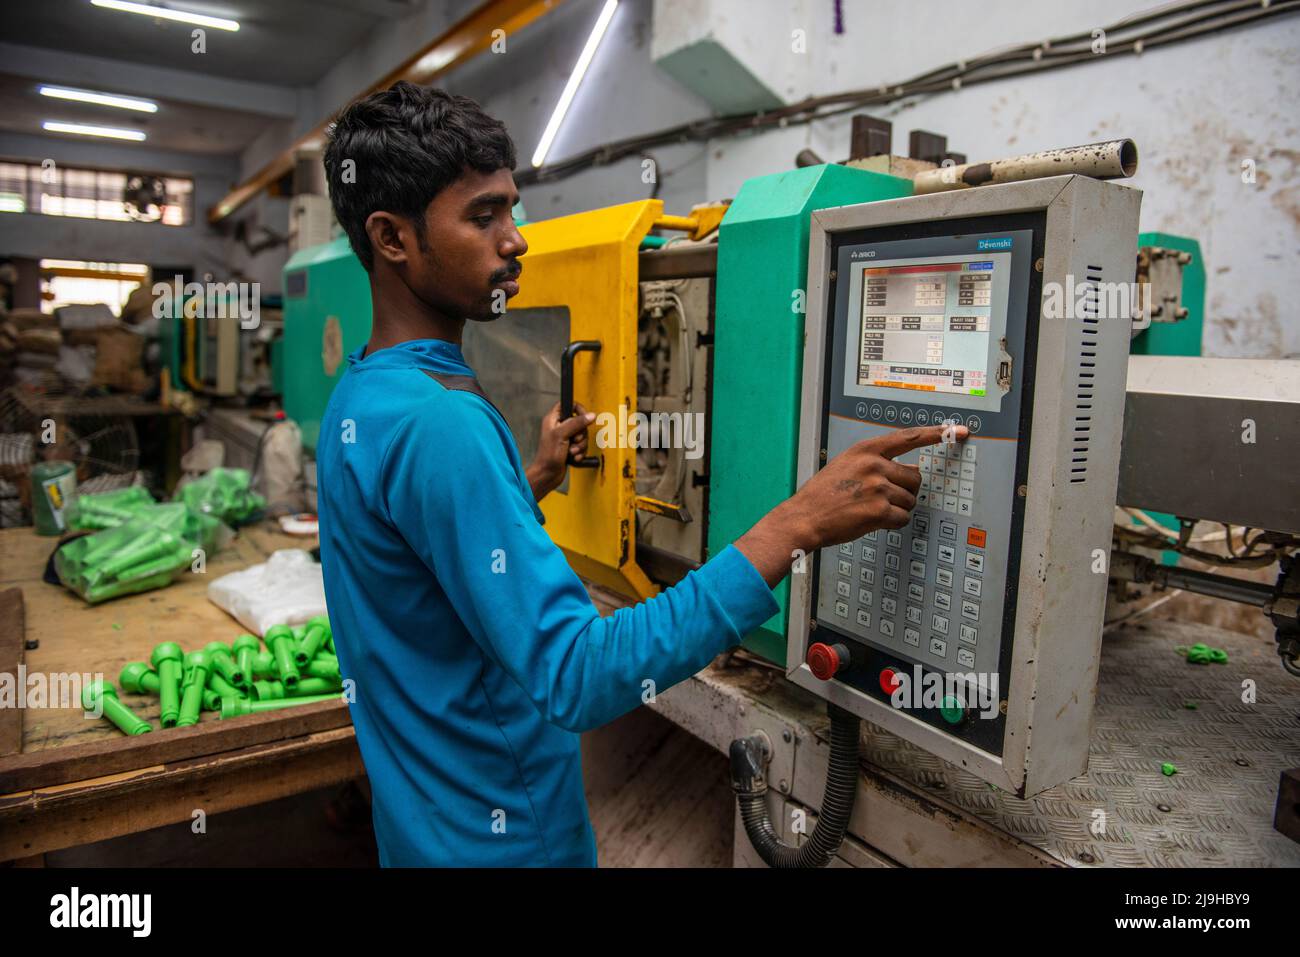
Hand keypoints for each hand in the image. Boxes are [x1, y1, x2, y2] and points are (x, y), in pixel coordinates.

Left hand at [527, 402, 594, 500]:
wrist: (547, 474)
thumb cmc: (548, 455)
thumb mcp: (562, 435)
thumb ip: (576, 423)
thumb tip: (590, 415)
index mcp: (553, 419)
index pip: (569, 405)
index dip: (579, 409)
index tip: (584, 418)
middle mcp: (559, 426)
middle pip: (580, 422)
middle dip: (580, 434)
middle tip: (574, 440)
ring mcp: (565, 437)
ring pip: (582, 435)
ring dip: (580, 445)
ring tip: (571, 451)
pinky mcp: (570, 447)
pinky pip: (582, 446)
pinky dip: (580, 452)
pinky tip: (573, 457)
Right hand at [736, 424, 967, 586]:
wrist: (804, 517)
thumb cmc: (822, 495)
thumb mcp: (846, 466)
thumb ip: (876, 463)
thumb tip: (910, 472)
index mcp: (866, 450)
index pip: (909, 438)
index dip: (936, 434)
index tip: (958, 431)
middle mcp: (874, 465)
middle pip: (914, 479)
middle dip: (905, 491)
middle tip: (882, 498)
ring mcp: (877, 487)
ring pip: (909, 500)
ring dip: (896, 509)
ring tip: (870, 510)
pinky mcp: (879, 510)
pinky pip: (902, 518)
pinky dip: (892, 523)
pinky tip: (872, 521)